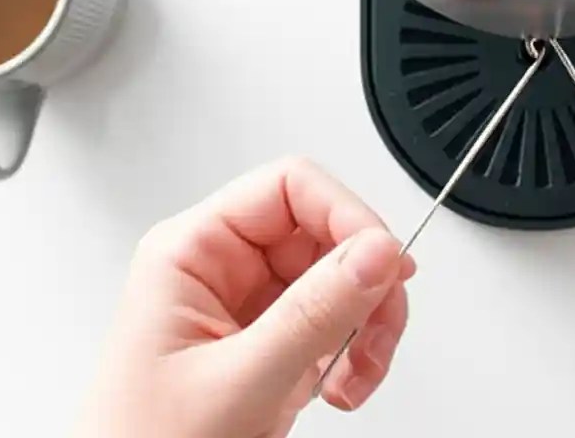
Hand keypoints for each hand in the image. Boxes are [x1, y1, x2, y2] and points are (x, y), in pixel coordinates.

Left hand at [78, 158, 415, 437]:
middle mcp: (220, 271)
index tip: (383, 261)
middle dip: (365, 285)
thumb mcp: (240, 379)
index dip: (345, 214)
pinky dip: (356, 354)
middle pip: (326, 234)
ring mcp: (248, 309)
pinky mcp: (271, 346)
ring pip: (341, 280)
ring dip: (367, 326)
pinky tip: (339, 387)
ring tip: (358, 375)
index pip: (288, 187)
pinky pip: (336, 324)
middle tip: (378, 332)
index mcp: (191, 253)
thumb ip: (315, 312)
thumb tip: (376, 251)